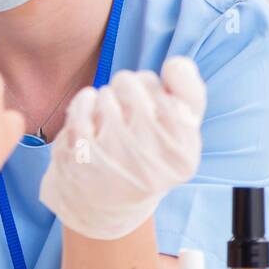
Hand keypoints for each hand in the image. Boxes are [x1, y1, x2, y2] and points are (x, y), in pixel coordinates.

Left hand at [39, 58, 204, 239]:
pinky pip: (84, 104)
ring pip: (109, 93)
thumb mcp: (178, 135)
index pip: (174, 95)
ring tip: (109, 115)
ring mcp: (112, 160)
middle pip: (138, 85)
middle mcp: (150, 162)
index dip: (156, 87)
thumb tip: (178, 64)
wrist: (101, 204)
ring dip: (107, 95)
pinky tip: (90, 109)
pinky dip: (86, 99)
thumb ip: (189, 96)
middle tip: (125, 102)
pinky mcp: (80, 155)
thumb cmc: (145, 157)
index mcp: (182, 156)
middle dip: (129, 85)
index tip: (149, 97)